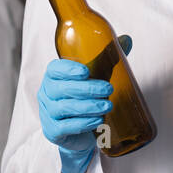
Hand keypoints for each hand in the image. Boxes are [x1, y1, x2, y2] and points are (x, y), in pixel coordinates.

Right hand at [38, 34, 131, 172]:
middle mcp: (46, 94)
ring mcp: (48, 113)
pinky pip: (65, 126)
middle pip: (62, 88)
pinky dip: (82, 123)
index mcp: (54, 77)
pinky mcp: (53, 132)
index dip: (68, 69)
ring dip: (88, 106)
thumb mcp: (95, 78)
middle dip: (87, 89)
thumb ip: (107, 59)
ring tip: (108, 106)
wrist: (78, 133)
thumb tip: (126, 40)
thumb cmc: (85, 99)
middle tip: (108, 89)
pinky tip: (96, 121)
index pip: (55, 69)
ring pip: (65, 107)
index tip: (86, 71)